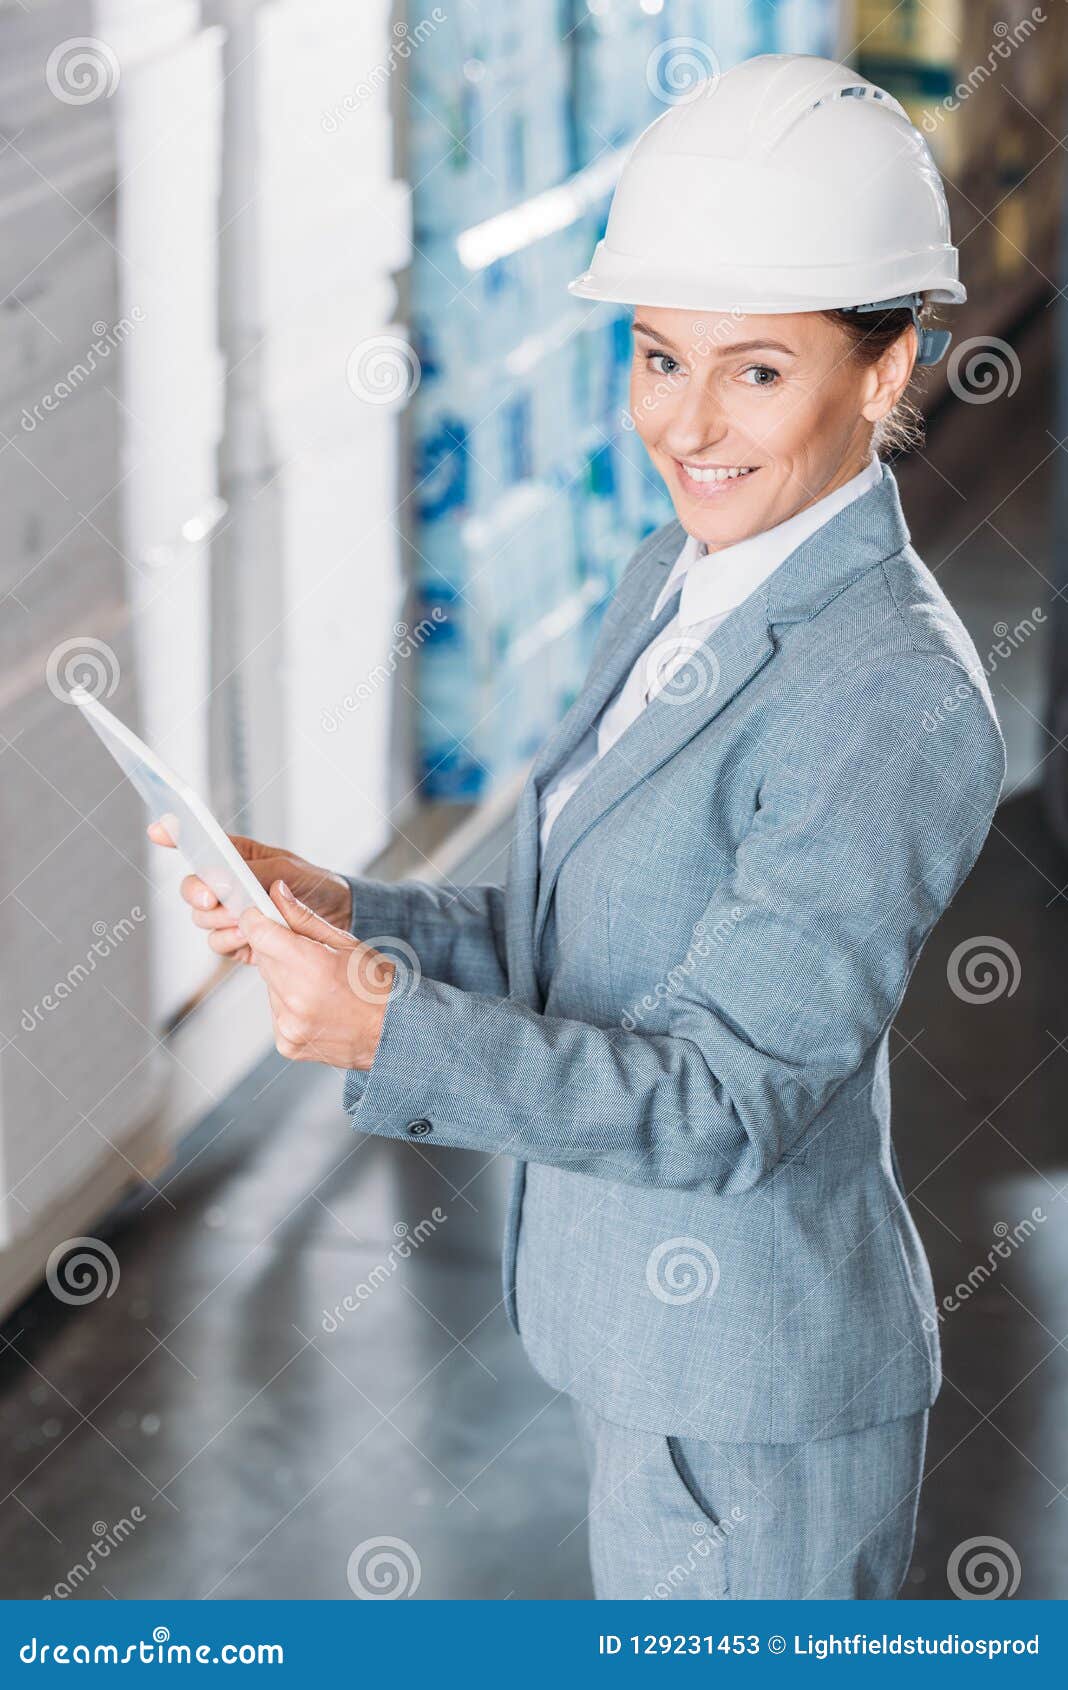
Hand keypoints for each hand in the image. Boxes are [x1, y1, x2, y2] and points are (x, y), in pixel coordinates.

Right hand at [147, 823, 351, 965]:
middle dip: (198, 894)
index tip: (158, 829)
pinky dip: (230, 941)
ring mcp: (228, 914)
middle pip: (192, 889)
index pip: (199, 844)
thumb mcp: (286, 870)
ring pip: (202, 919)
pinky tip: (249, 938)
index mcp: (234, 857)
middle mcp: (225, 885)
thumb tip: (221, 879)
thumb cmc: (311, 884)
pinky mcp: (237, 941)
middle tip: (214, 899)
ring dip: (221, 920)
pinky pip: (218, 943)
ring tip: (246, 920)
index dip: (174, 834)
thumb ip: (254, 873)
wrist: (336, 919)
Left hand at [237, 882, 394, 1069]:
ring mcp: (289, 1024)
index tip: (262, 915)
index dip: (256, 919)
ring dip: (285, 978)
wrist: (395, 1032)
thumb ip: (303, 917)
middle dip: (278, 950)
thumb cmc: (378, 985)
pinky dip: (289, 1004)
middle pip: (263, 958)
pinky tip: (316, 1005)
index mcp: (313, 966)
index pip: (259, 933)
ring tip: (318, 984)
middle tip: (308, 954)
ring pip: (270, 984)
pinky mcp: (287, 1042)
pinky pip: (276, 1011)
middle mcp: (296, 999)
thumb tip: (276, 893)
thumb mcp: (346, 942)